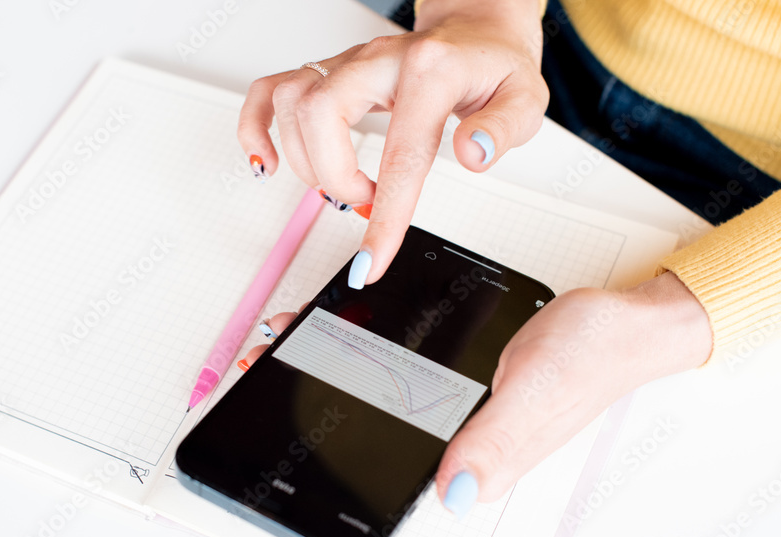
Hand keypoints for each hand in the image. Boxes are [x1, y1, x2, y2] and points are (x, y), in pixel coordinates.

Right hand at [237, 0, 547, 287]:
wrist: (476, 32)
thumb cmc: (493, 67)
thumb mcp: (525, 98)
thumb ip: (503, 128)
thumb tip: (474, 154)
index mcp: (430, 71)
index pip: (400, 151)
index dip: (386, 215)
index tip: (372, 261)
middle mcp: (379, 60)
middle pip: (321, 113)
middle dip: (335, 178)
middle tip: (364, 205)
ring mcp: (349, 64)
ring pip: (293, 102)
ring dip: (306, 162)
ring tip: (342, 188)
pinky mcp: (329, 71)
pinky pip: (270, 89)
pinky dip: (256, 128)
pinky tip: (268, 163)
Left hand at [239, 272, 711, 517]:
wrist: (627, 324)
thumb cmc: (592, 353)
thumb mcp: (537, 388)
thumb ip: (496, 441)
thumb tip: (453, 496)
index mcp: (477, 462)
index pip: (390, 470)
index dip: (329, 442)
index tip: (279, 400)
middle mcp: (464, 448)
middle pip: (376, 436)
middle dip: (315, 400)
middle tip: (268, 357)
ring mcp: (466, 423)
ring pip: (387, 408)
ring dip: (338, 378)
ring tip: (290, 343)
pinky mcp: (472, 397)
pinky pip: (410, 386)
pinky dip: (373, 363)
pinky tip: (353, 340)